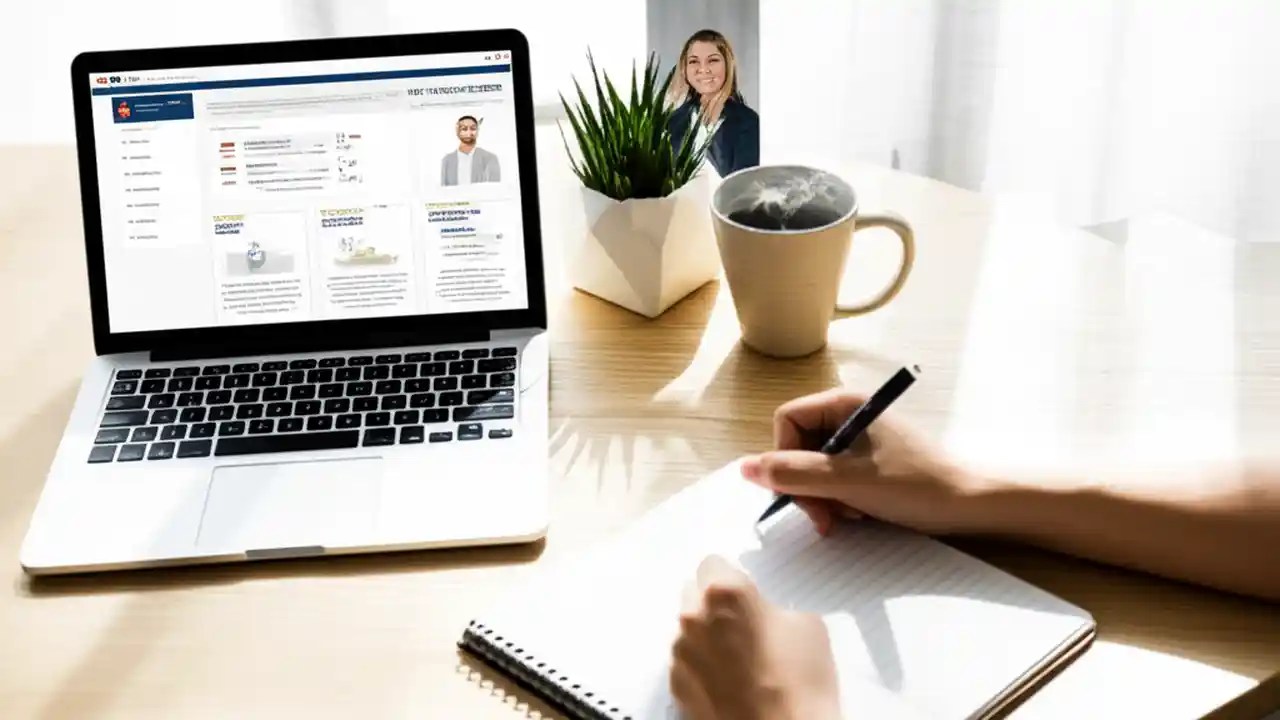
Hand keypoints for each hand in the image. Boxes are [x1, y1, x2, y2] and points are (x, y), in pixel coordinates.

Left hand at [669, 555, 840, 719]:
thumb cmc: (799, 682)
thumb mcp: (807, 626)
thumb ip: (773, 608)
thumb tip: (763, 616)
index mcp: (724, 592)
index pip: (713, 563)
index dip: (731, 577)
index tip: (744, 593)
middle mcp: (692, 617)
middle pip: (693, 593)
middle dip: (713, 605)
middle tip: (742, 625)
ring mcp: (680, 654)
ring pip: (687, 630)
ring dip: (706, 637)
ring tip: (738, 661)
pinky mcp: (675, 687)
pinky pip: (686, 664)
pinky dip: (701, 668)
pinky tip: (729, 684)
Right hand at [742, 388, 981, 535]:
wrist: (972, 506)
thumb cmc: (914, 485)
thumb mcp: (848, 480)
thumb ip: (794, 473)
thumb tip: (745, 468)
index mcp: (844, 404)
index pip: (786, 421)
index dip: (784, 458)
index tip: (800, 491)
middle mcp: (849, 416)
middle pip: (797, 447)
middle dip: (805, 486)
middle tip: (824, 517)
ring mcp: (860, 441)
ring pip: (813, 469)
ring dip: (822, 498)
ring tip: (848, 517)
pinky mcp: (870, 464)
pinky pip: (834, 479)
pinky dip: (839, 501)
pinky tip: (858, 515)